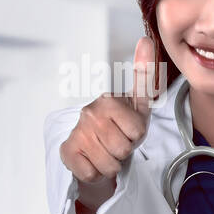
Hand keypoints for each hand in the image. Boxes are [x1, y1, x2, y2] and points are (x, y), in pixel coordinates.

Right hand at [59, 36, 163, 207]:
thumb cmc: (121, 125)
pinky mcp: (67, 152)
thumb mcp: (139, 102)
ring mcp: (77, 133)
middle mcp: (89, 113)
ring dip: (112, 163)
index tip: (129, 129)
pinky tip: (93, 159)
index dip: (137, 136)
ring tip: (107, 150)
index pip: (137, 131)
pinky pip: (93, 173)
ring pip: (110, 164)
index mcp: (108, 101)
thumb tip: (146, 40)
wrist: (96, 147)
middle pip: (123, 149)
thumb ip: (145, 75)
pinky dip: (96, 172)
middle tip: (118, 141)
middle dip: (125, 150)